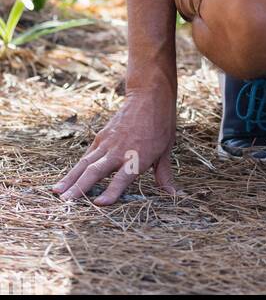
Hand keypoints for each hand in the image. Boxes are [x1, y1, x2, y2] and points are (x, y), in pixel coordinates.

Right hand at [51, 80, 176, 204]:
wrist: (149, 96)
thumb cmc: (161, 124)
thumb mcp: (166, 150)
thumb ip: (164, 175)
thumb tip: (174, 195)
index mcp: (138, 156)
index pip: (123, 176)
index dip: (112, 191)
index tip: (99, 203)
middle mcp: (120, 150)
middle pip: (97, 171)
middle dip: (81, 187)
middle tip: (67, 203)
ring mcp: (107, 143)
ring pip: (85, 163)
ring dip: (71, 179)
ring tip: (57, 193)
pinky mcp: (101, 138)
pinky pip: (86, 156)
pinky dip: (74, 169)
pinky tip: (64, 181)